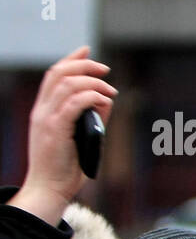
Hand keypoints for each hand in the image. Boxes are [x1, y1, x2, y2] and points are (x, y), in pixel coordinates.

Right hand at [10, 46, 116, 224]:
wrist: (49, 189)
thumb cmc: (65, 167)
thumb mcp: (80, 137)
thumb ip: (91, 118)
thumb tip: (106, 101)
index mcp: (44, 110)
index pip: (54, 75)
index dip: (71, 59)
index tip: (88, 50)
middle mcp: (41, 111)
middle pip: (59, 73)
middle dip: (84, 65)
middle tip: (106, 70)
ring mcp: (46, 119)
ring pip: (68, 85)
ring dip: (93, 82)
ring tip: (110, 91)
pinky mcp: (55, 130)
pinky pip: (73, 103)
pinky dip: (91, 97)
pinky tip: (104, 101)